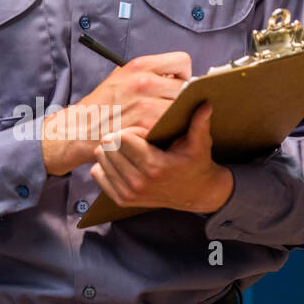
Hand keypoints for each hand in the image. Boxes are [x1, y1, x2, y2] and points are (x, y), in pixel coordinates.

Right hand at [41, 50, 190, 175]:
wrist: (79, 129)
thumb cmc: (100, 105)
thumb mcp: (120, 76)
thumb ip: (146, 73)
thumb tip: (172, 74)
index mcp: (139, 66)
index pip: (182, 61)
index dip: (184, 74)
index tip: (177, 84)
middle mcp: (145, 82)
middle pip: (185, 87)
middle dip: (179, 98)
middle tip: (167, 106)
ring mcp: (147, 106)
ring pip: (181, 108)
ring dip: (175, 116)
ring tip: (161, 121)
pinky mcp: (147, 127)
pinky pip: (171, 126)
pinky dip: (167, 130)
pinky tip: (156, 132)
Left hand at [88, 102, 234, 213]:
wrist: (197, 193)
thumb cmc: (196, 163)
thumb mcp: (200, 143)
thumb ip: (199, 123)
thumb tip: (205, 103)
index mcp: (154, 166)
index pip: (122, 138)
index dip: (131, 129)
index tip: (143, 132)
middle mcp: (138, 182)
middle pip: (108, 147)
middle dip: (119, 138)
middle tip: (134, 139)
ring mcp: (129, 193)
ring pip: (101, 159)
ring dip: (111, 150)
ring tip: (129, 149)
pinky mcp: (122, 200)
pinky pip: (98, 174)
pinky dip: (106, 165)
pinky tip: (122, 161)